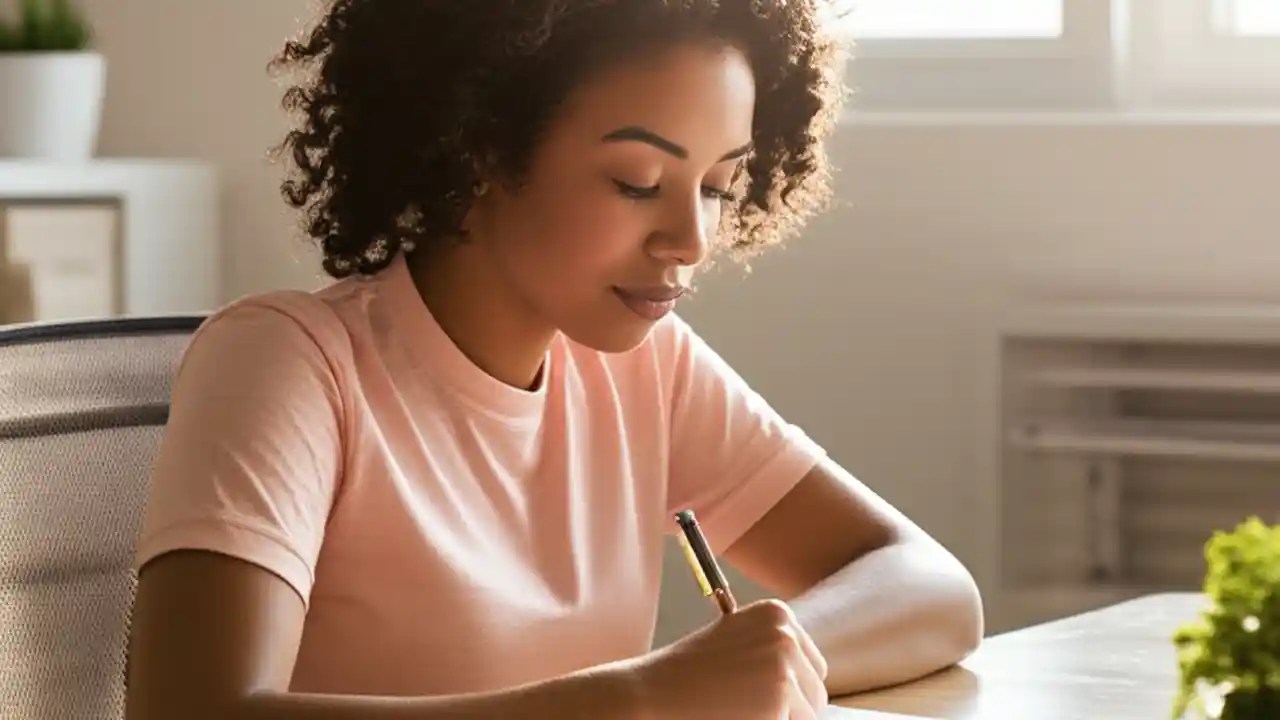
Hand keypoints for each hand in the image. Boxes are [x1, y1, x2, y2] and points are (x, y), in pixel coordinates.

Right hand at [630, 598, 828, 719]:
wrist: (651, 694)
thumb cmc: (686, 678)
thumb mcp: (735, 646)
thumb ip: (771, 655)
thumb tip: (809, 690)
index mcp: (775, 614)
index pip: (811, 666)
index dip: (788, 689)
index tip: (754, 693)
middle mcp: (785, 633)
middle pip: (816, 691)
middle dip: (790, 709)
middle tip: (745, 708)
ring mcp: (785, 663)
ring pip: (809, 715)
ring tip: (737, 712)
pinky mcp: (782, 694)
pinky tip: (737, 718)